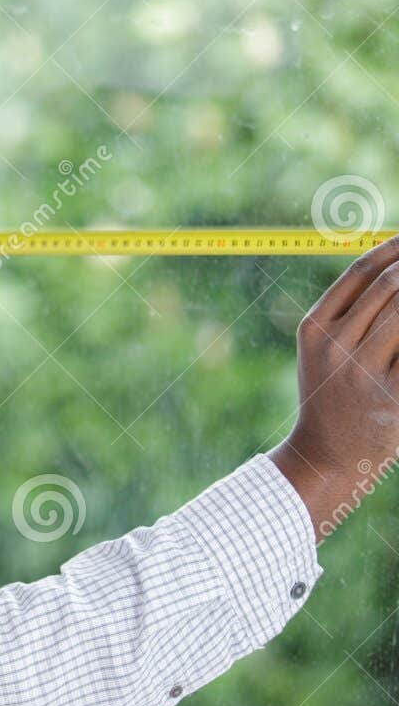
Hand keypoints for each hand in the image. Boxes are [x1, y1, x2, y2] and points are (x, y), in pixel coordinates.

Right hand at [270, 234, 398, 541]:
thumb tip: (393, 267)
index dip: (394, 248)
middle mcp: (336, 346)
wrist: (327, 456)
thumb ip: (350, 312)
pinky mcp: (394, 395)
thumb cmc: (331, 396)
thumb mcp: (323, 351)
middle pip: (392, 287)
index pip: (361, 272)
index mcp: (315, 328)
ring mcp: (364, 372)